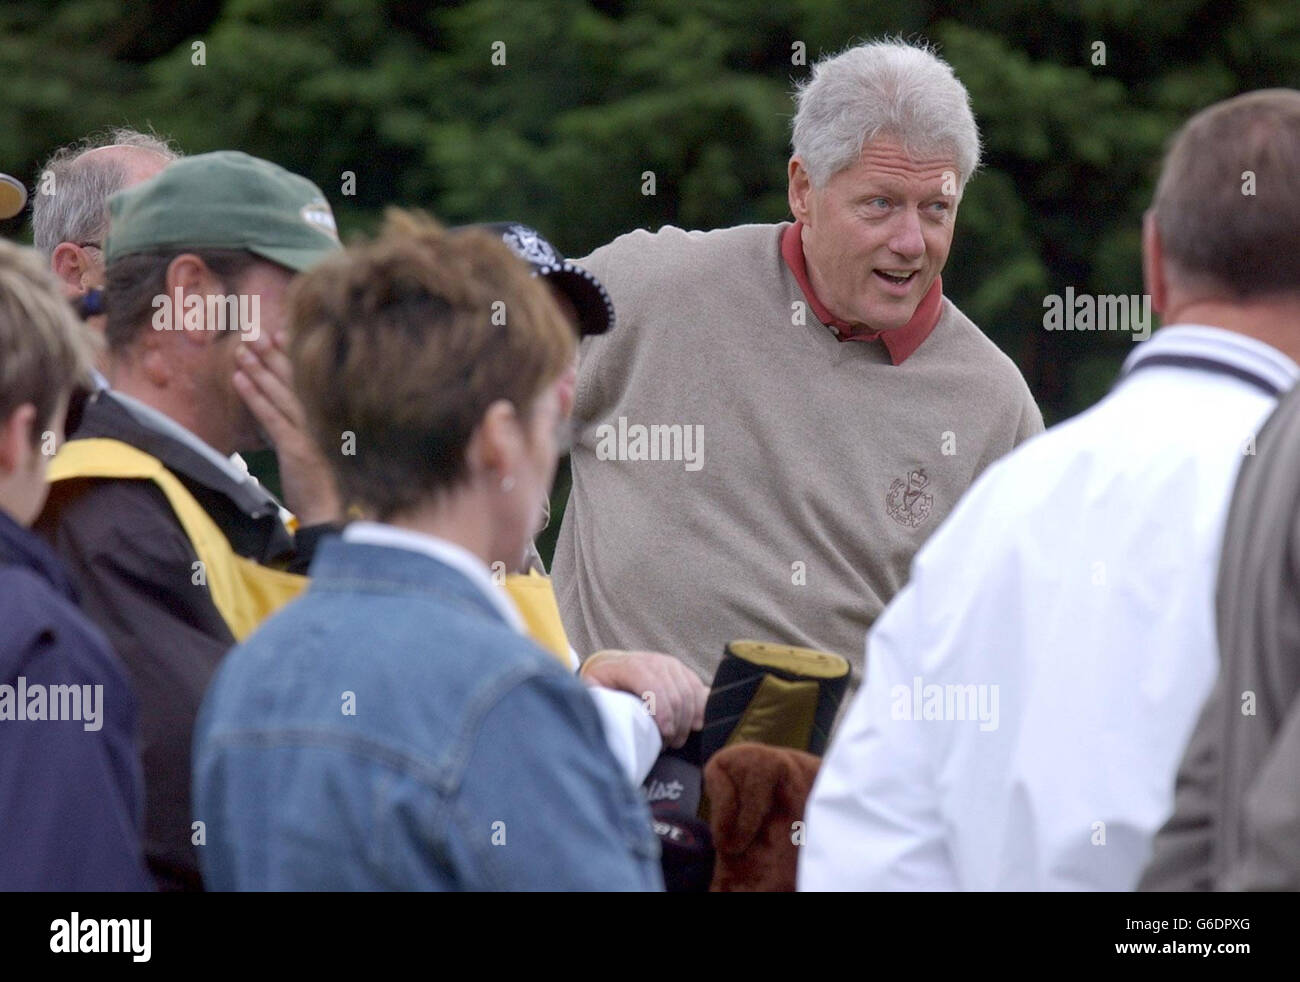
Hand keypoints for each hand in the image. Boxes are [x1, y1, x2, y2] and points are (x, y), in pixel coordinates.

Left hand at [233, 329, 341, 525]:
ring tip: (242, 351)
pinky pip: (271, 417)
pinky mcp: (297, 448)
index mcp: (334, 416)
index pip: (312, 378)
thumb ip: (313, 424)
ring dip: (260, 370)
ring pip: (281, 394)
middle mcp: (326, 419)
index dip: (295, 355)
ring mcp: (312, 432)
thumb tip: (299, 403)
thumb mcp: (324, 447)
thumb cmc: (327, 482)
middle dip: (274, 355)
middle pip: (297, 380)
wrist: (330, 513)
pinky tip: (240, 379)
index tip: (281, 333)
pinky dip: (254, 397)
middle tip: (255, 333)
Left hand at [581, 650, 707, 748]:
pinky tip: (695, 725)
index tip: (664, 735)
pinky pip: (698, 688)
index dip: (663, 712)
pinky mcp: (682, 670)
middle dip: (677, 723)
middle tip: (669, 744)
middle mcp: (654, 661)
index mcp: (631, 666)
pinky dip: (700, 708)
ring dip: (688, 719)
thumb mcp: (592, 689)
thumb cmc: (603, 684)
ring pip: (690, 692)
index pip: (654, 686)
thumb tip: (595, 721)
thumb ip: (595, 701)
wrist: (614, 665)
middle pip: (675, 693)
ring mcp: (670, 664)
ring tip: (677, 739)